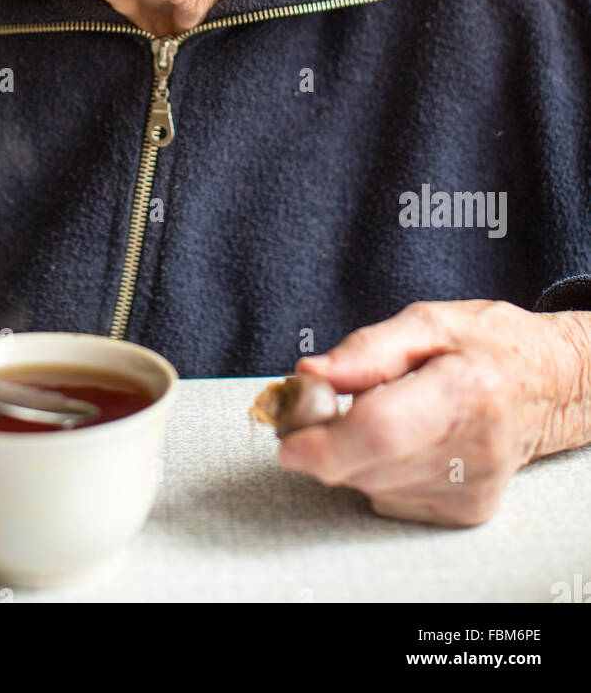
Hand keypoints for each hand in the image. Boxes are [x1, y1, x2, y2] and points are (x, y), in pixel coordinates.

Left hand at [278, 298, 590, 526]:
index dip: (325, 441)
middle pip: (365, 464)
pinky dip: (376, 469)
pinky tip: (404, 439)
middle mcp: (474, 450)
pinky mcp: (464, 513)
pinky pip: (385, 497)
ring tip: (380, 409)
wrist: (547, 386)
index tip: (286, 438)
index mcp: (465, 390)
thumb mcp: (428, 321)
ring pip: (368, 484)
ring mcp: (471, 490)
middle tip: (324, 398)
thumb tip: (310, 375)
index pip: (382, 432)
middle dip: (324, 436)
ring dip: (351, 451)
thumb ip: (366, 349)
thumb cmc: (484, 345)